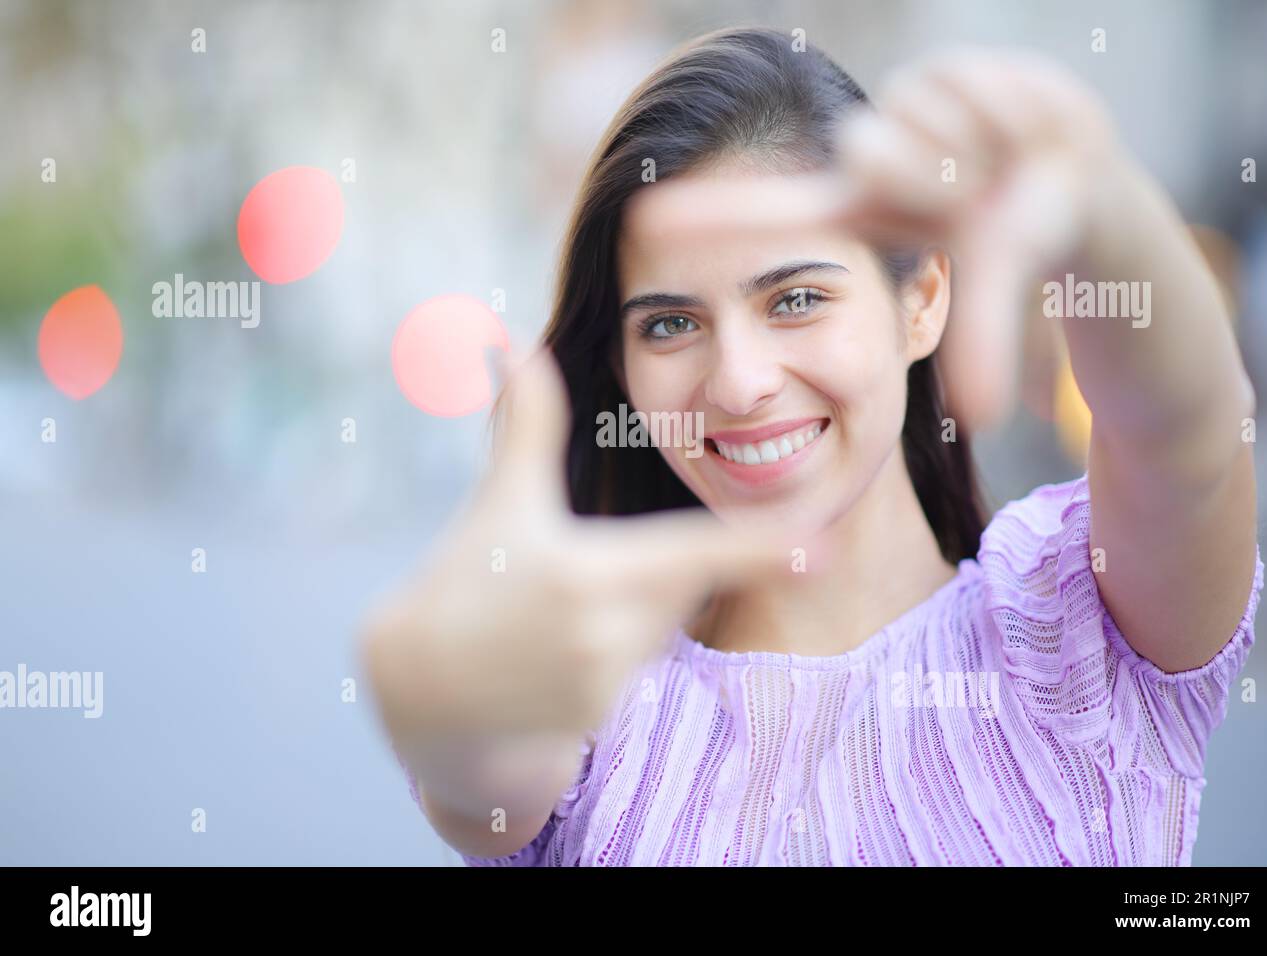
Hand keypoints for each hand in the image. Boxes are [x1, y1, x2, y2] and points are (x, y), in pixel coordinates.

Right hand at [363, 345, 807, 748]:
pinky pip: (635, 664)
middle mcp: (607, 634)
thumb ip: (527, 425)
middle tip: (580, 569)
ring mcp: (604, 683)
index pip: (699, 554)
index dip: (765, 546)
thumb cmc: (464, 578)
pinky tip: (553, 647)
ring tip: (555, 608)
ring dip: (628, 604)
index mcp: (593, 570)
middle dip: (652, 563)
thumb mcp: (499, 502)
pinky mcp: (598, 719)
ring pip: (660, 623)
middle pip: (681, 582)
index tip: (823, 542)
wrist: (418, 687)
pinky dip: (609, 647)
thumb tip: (517, 343)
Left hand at [634, 47, 1124, 430]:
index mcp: (860, 214)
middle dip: (930, 175)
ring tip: (998, 160)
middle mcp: (870, 162)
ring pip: (922, 119)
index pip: (776, 216)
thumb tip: (981, 418)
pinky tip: (1017, 125)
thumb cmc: (1012, 235)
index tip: (641, 220)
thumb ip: (980, 343)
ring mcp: (902, 112)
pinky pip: (967, 84)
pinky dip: (1009, 107)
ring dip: (976, 146)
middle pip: (872, 154)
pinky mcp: (946, 68)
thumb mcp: (992, 281)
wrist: (1076, 176)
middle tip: (972, 187)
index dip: (716, 217)